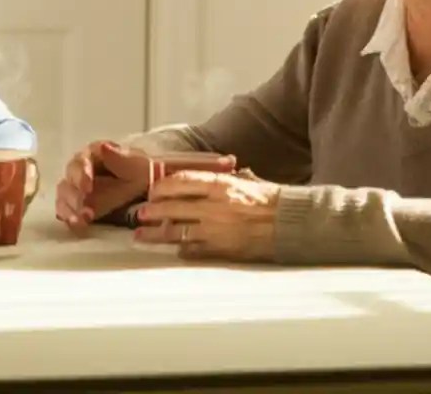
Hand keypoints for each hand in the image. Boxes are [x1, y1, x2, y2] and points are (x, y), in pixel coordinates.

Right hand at [54, 140, 236, 232]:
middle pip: (74, 169)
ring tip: (82, 218)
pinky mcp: (78, 198)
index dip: (87, 165)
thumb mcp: (176, 166)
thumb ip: (201, 164)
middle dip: (76, 185)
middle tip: (85, 198)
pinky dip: (68, 213)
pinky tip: (78, 225)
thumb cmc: (153, 170)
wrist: (134, 175)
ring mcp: (80, 181)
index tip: (90, 178)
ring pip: (67, 188)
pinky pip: (66, 204)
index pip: (92, 152)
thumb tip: (233, 161)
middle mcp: (91, 163)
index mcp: (110, 150)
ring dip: (71, 203)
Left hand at [135, 170, 281, 261]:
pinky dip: (181, 250)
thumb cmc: (272, 201)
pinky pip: (191, 250)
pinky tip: (175, 250)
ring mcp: (214, 229)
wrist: (291, 224)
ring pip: (174, 231)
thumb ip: (223, 181)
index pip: (180, 181)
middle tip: (139, 214)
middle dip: (151, 211)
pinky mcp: (220, 250)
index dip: (161, 186)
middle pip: (170, 207)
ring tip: (141, 235)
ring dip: (155, 234)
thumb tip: (204, 180)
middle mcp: (213, 206)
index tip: (152, 191)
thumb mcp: (246, 181)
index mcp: (220, 185)